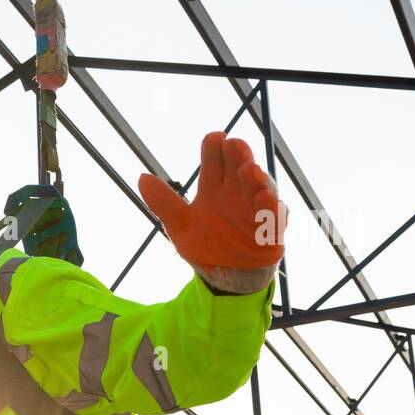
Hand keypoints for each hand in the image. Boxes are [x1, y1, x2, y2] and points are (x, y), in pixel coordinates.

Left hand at [138, 132, 286, 293]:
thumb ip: (163, 203)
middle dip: (238, 154)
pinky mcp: (270, 228)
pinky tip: (264, 199)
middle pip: (240, 165)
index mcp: (214, 187)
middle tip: (233, 144)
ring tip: (249, 171)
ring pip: (261, 186)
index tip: (214, 138)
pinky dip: (270, 207)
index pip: (215, 159)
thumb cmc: (206, 245)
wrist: (225, 276)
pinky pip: (273, 215)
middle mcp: (236, 192)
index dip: (215, 147)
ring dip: (257, 178)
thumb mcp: (180, 225)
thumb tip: (141, 177)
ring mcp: (255, 208)